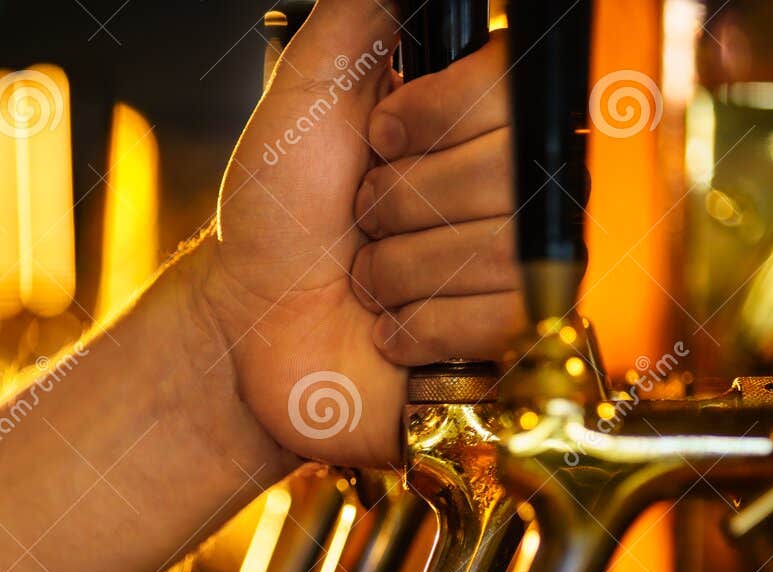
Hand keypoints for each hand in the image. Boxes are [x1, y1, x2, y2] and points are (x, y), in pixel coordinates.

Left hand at [193, 0, 521, 466]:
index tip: (377, 138)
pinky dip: (420, 326)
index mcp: (483, 116)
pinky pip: (497, 320)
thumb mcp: (307, 90)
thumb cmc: (279, 213)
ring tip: (366, 277)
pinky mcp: (511, 339)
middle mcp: (515, 184)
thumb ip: (360, 15)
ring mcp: (519, 265)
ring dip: (401, 270)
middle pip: (506, 175)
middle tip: (361, 219)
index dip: (432, 119)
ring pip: (499, 252)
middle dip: (402, 202)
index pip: (513, 89)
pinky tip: (388, 327)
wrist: (253, 323)